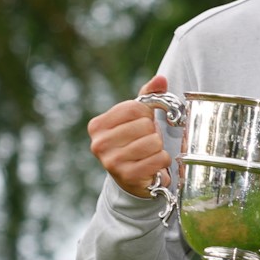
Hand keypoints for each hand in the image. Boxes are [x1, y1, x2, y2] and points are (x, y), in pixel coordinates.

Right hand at [87, 75, 173, 197]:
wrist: (132, 179)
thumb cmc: (134, 143)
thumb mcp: (137, 118)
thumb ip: (148, 96)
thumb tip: (161, 79)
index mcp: (97, 125)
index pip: (135, 107)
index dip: (147, 114)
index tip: (143, 123)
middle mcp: (99, 144)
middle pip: (145, 124)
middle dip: (152, 132)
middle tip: (145, 142)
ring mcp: (111, 162)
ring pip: (153, 142)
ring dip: (158, 148)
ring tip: (148, 153)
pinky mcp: (127, 176)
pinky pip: (159, 159)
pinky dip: (162, 161)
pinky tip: (153, 164)